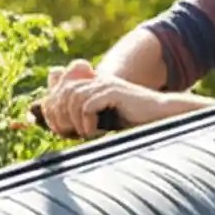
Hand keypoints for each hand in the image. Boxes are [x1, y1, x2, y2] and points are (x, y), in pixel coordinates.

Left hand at [40, 59, 168, 138]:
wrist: (159, 115)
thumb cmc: (132, 120)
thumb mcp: (103, 117)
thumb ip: (85, 116)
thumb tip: (62, 126)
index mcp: (93, 83)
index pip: (62, 89)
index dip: (55, 109)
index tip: (61, 129)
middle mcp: (97, 80)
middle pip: (65, 92)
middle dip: (62, 115)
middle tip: (71, 133)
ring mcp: (106, 84)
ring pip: (74, 98)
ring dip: (76, 120)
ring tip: (86, 133)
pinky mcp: (113, 92)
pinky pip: (88, 106)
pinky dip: (88, 123)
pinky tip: (97, 132)